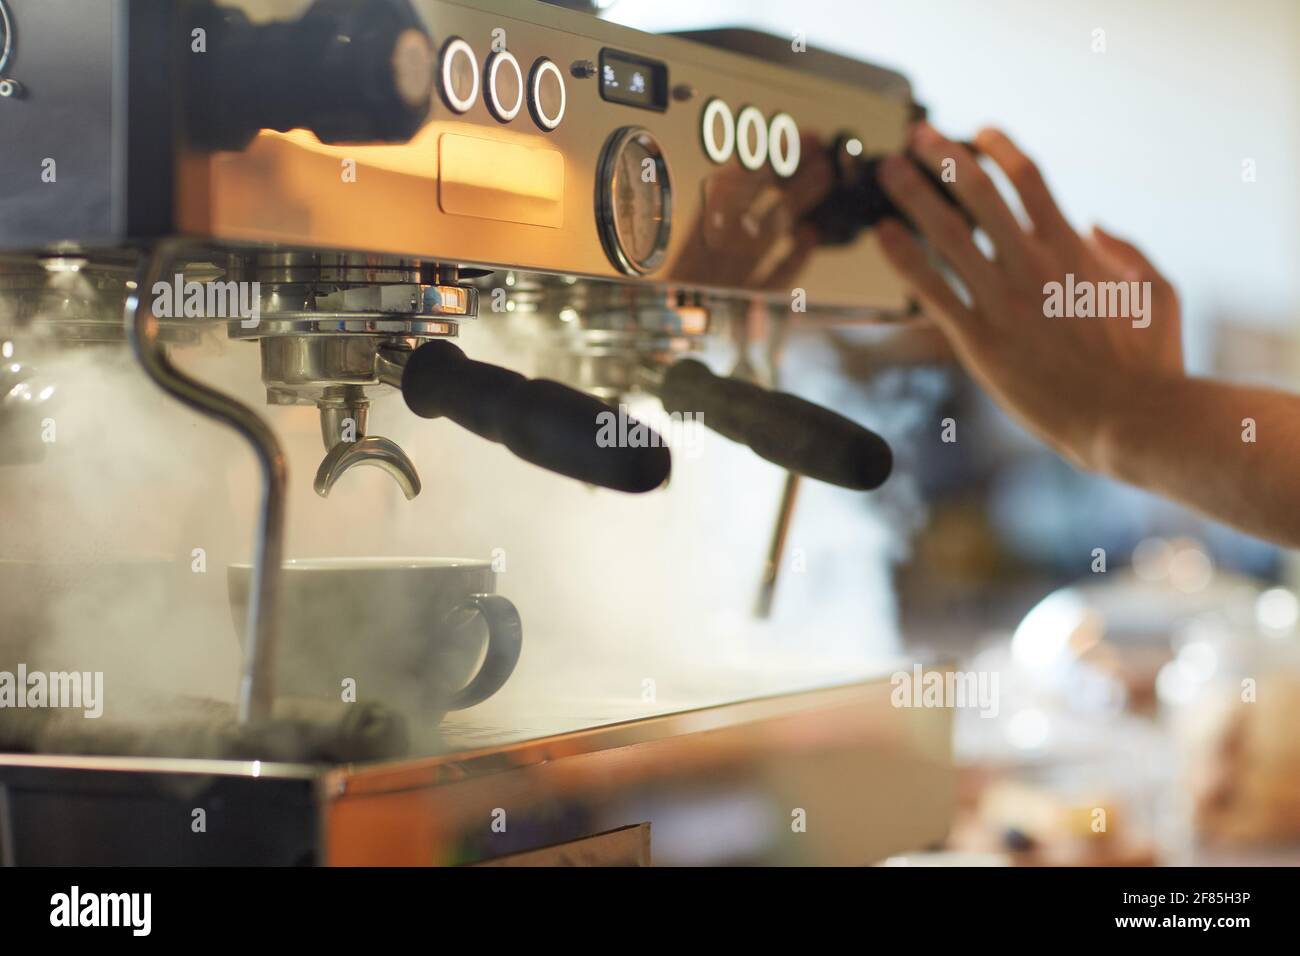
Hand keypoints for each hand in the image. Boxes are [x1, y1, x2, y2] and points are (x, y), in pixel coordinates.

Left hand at [875, 124, 1183, 472]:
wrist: (1128, 418)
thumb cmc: (1150, 361)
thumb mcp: (1158, 290)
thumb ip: (1126, 250)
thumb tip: (1094, 224)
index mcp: (1072, 248)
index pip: (1027, 177)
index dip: (999, 147)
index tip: (977, 133)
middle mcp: (1033, 264)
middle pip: (977, 191)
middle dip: (942, 157)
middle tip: (916, 136)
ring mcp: (1004, 301)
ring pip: (947, 233)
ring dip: (912, 195)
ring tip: (886, 171)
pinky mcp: (980, 340)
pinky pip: (933, 290)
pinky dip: (904, 258)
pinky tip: (882, 235)